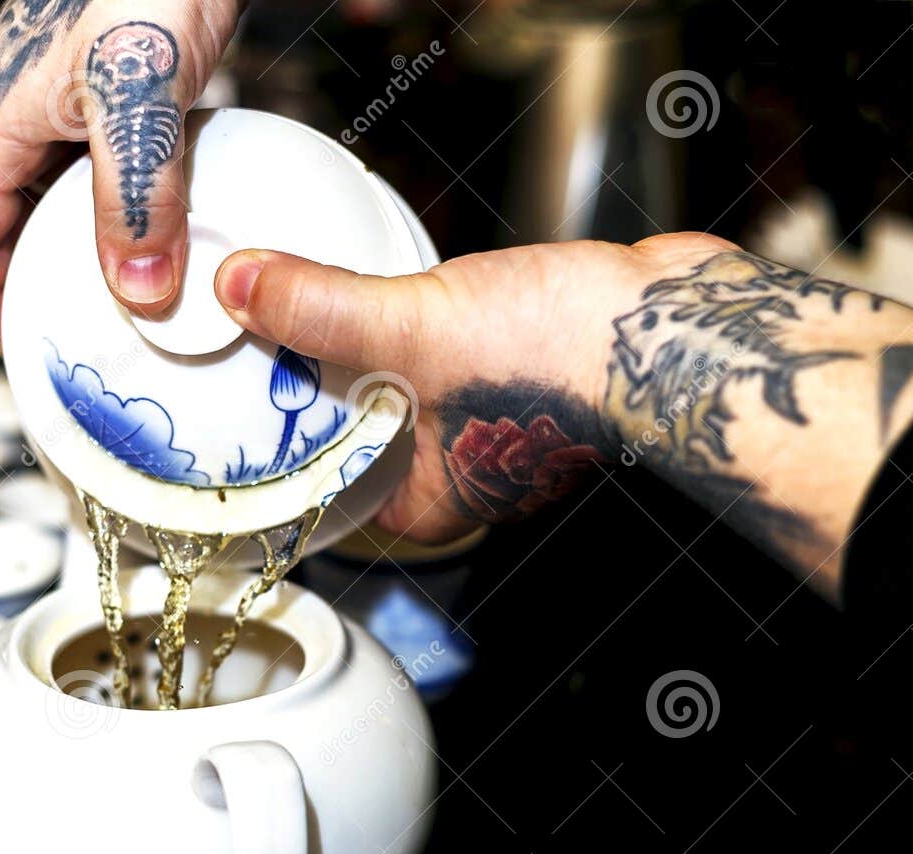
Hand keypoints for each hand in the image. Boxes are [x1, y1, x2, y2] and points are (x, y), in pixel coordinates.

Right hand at [0, 0, 242, 348]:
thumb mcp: (141, 108)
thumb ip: (136, 205)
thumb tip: (137, 293)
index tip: (13, 342)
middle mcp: (1, 102)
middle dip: (3, 261)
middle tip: (47, 305)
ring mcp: (38, 82)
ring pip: (22, 175)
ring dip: (48, 224)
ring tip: (96, 268)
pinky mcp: (82, 67)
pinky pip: (67, 146)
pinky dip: (87, 187)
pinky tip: (139, 200)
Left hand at [213, 233, 731, 542]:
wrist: (676, 325)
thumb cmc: (561, 359)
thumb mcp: (412, 328)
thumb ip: (320, 310)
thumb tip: (242, 287)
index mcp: (429, 506)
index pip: (325, 491)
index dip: (277, 448)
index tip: (236, 405)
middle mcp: (462, 480)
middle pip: (359, 440)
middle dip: (314, 392)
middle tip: (260, 344)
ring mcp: (496, 430)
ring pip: (402, 396)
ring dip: (366, 355)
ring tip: (317, 310)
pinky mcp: (522, 379)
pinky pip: (443, 361)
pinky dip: (416, 331)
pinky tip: (398, 293)